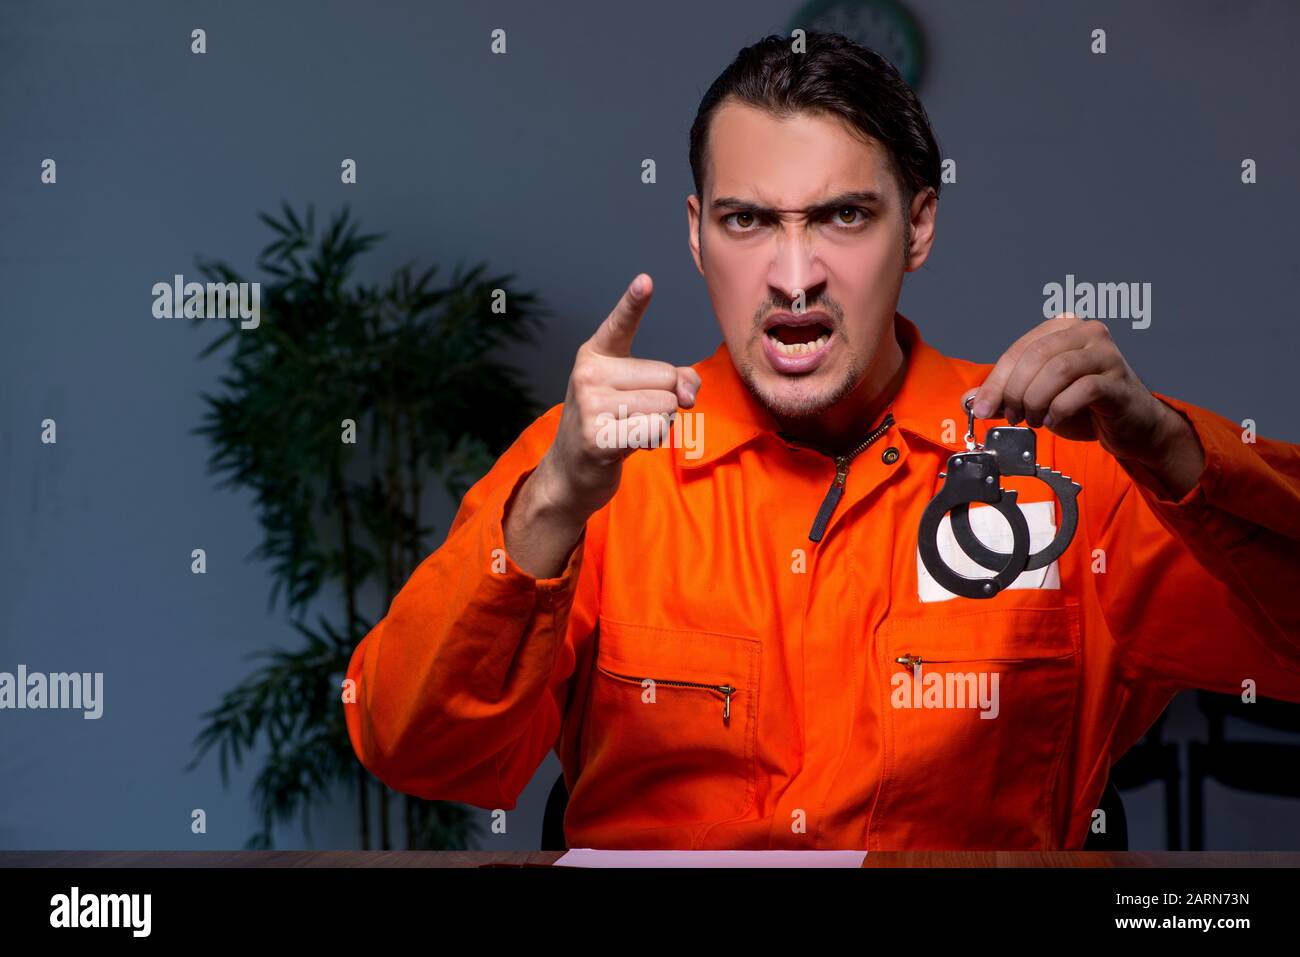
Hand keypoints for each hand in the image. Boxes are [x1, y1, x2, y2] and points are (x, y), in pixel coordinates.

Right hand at [536, 274, 701, 521]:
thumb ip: (674, 379)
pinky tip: (625, 445)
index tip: (646, 280)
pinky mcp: (598, 437)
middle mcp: (589, 374)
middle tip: (633, 415)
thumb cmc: (612, 423)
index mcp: (596, 354)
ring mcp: (590, 405)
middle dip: (665, 400)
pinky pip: (655, 430)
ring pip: (666, 405)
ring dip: (660, 423)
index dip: (634, 302)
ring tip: (629, 429)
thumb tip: (689, 393)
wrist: (571, 471)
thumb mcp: (639, 391)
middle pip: (666, 377)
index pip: (620, 324)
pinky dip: (652, 441)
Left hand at [966, 314, 1203, 491]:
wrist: (1130, 426)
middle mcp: (1087, 332)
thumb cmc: (1084, 407)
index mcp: (1062, 328)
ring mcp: (1107, 354)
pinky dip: (1060, 408)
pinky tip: (1054, 419)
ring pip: (1058, 369)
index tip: (980, 408)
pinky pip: (1083, 389)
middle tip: (1012, 416)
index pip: (1019, 350)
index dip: (995, 381)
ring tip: (1033, 419)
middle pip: (1036, 355)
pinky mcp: (1120, 380)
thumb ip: (1004, 396)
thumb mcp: (1036, 398)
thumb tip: (967, 400)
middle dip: (1015, 391)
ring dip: (1036, 399)